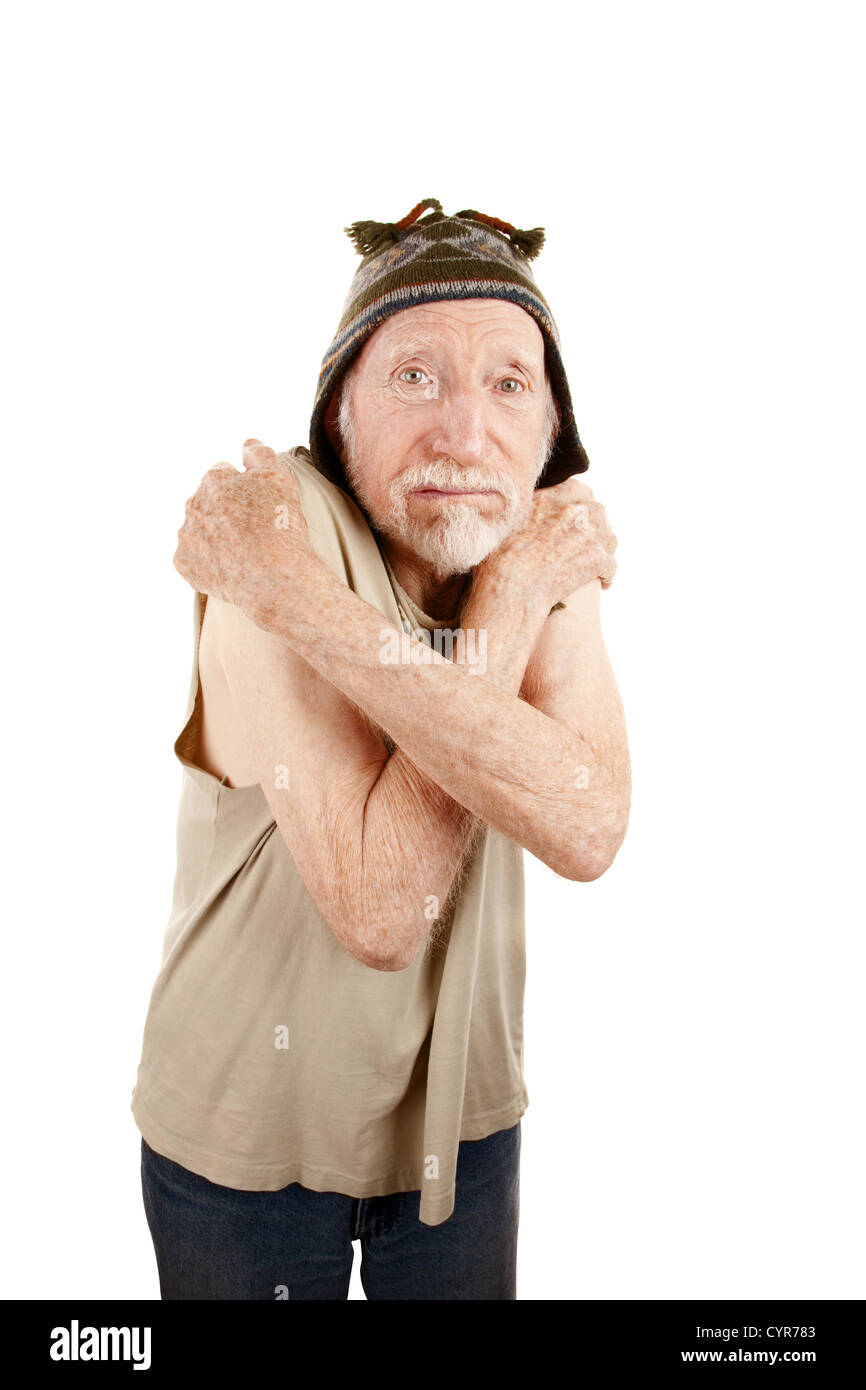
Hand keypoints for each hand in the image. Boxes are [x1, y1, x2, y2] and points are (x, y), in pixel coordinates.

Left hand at [173, 440, 311, 624]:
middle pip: (209, 502)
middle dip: (226, 510)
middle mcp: (193, 504)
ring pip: (199, 529)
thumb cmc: (280, 526)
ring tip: (243, 551)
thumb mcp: (279, 478)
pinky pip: (194, 558)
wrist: (273, 578)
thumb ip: (260, 454)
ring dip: (215, 535)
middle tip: (253, 529)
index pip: (224, 474)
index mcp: (214, 480)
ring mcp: (186, 536)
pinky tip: (230, 567)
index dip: (244, 487)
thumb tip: (247, 444)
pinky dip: (208, 561)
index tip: (259, 504)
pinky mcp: (183, 564)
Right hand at [473, 477, 617, 610]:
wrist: (511, 590)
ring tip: (594, 563)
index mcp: (550, 499)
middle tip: (586, 542)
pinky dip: (607, 574)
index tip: (576, 516)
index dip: (580, 503)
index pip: (578, 489)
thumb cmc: (497, 563)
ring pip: (609, 537)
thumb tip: (513, 509)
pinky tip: (601, 582)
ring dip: (603, 549)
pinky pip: (611, 565)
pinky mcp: (597, 559)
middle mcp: (573, 511)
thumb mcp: (502, 524)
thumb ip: (518, 510)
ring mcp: (588, 534)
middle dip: (595, 526)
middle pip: (598, 511)